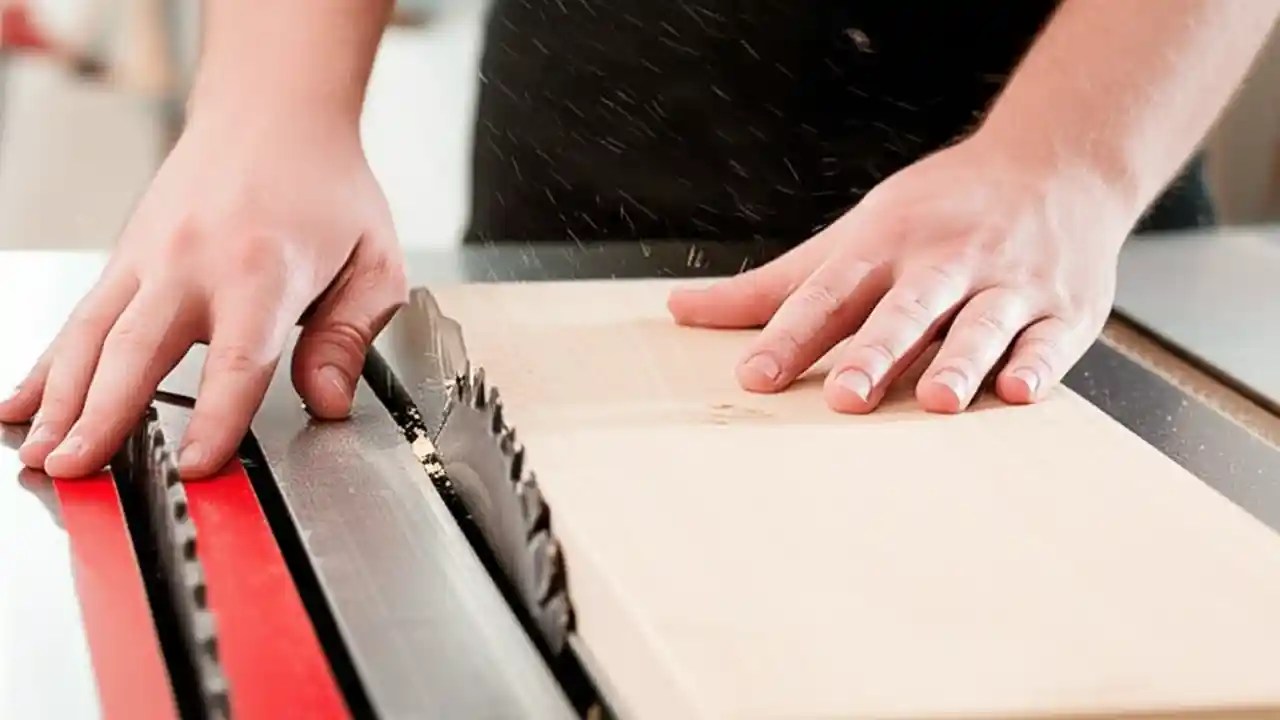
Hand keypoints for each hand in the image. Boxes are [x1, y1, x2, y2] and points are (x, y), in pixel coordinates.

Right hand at [0, 110, 406, 477]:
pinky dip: (46, 363)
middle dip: (103, 416)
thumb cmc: (328, 187)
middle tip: (76, 471)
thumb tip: (329, 401)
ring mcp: (150, 257)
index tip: (199, 466)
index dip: (217, 417)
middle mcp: (195, 263)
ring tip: (40, 453)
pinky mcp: (126, 254)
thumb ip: (350, 337)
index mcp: (264, 272)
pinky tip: (21, 402)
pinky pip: (80, 316)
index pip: (239, 359)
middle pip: (140, 351)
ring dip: (61, 399)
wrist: (275, 109)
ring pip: (92, 336)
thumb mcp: (373, 261)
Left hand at [667, 135, 1136, 412]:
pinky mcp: (1063, 308)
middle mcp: (945, 261)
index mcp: (886, 245)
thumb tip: (682, 311)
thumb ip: (774, 286)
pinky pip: (1052, 339)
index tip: (756, 376)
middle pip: (905, 309)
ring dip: (960, 361)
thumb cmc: (937, 210)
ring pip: (981, 323)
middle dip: (876, 352)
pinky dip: (1038, 363)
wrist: (1054, 163)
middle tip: (846, 397)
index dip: (791, 334)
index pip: (830, 293)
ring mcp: (1008, 283)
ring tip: (937, 401)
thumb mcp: (853, 236)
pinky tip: (1019, 391)